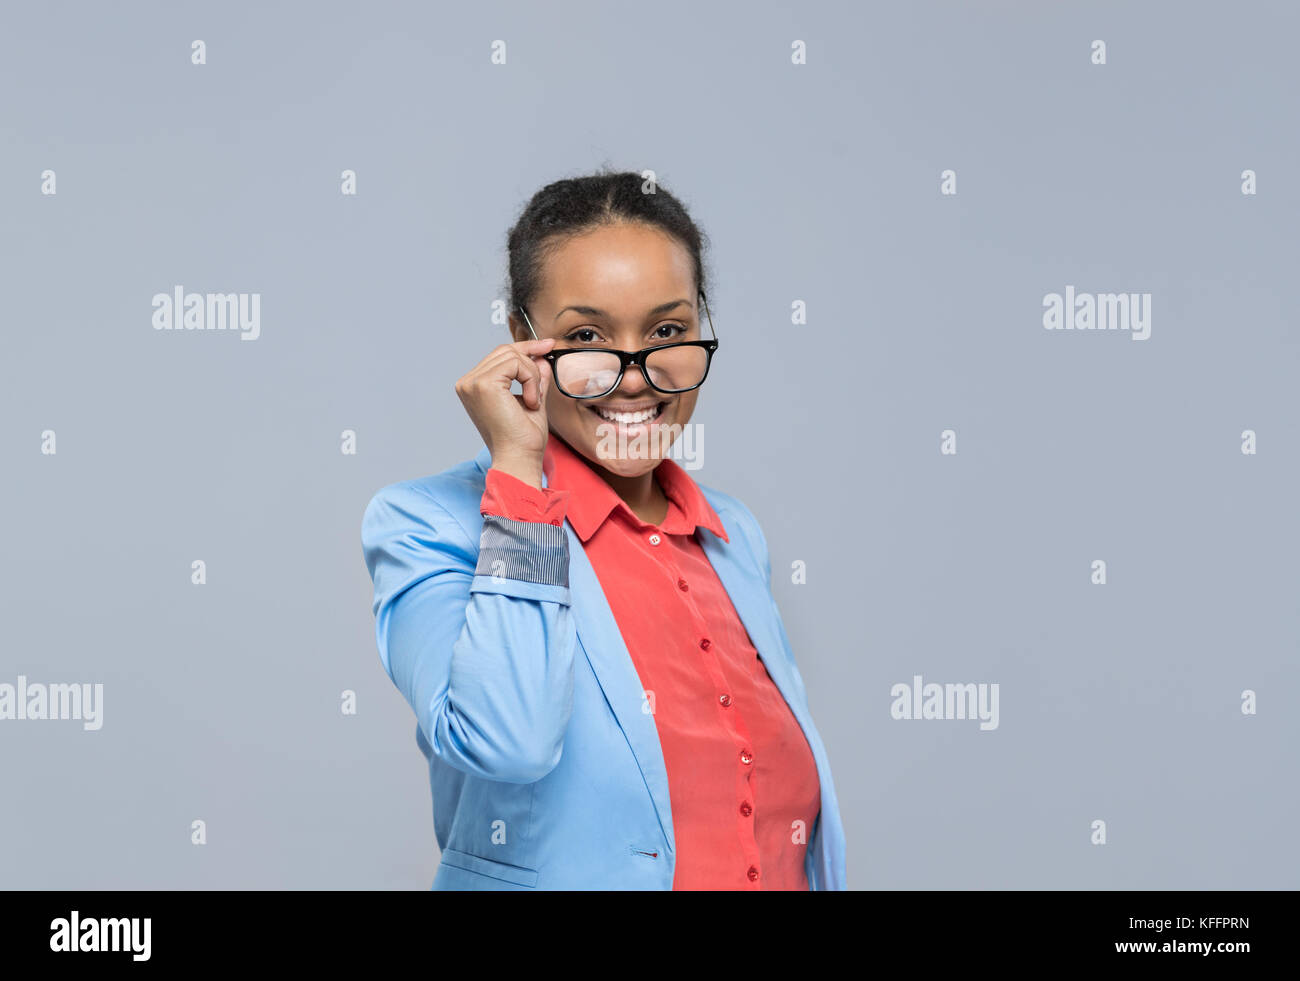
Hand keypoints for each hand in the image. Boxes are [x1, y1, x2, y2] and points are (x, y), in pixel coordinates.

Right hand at [455, 338, 556, 488]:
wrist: (519, 459)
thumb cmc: (523, 439)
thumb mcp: (531, 400)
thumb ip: (534, 378)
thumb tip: (541, 357)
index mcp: (474, 387)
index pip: (500, 355)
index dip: (526, 347)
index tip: (547, 345)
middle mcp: (468, 383)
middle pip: (505, 350)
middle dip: (531, 360)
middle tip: (542, 385)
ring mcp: (473, 382)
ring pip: (512, 355)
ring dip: (532, 376)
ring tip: (533, 401)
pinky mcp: (483, 384)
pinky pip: (516, 364)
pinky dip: (530, 381)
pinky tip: (530, 402)